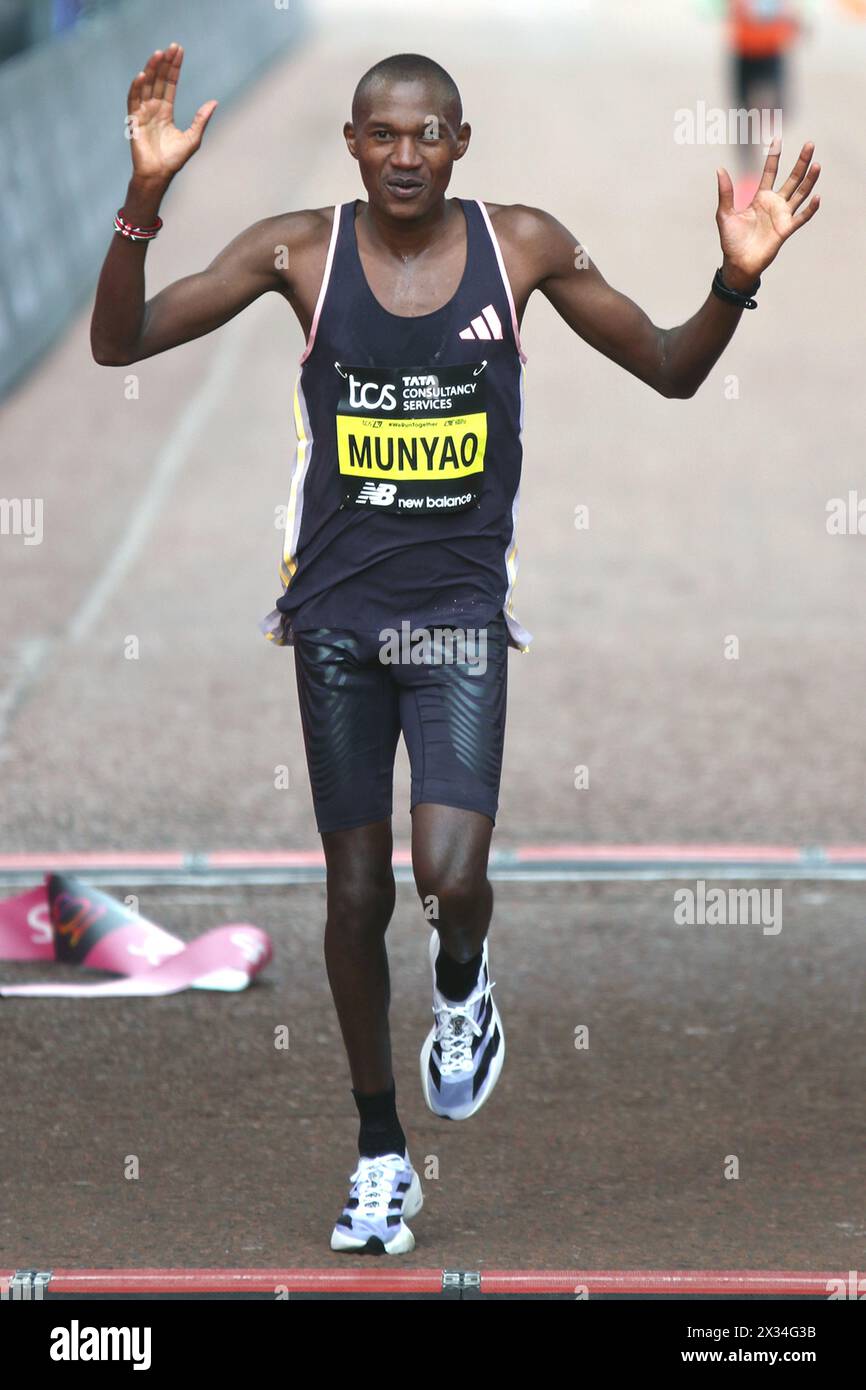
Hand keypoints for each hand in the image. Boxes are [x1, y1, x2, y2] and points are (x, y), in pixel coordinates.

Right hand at [126, 43, 217, 183]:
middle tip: (171, 47)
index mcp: (166, 111)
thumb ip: (201, 119)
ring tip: (158, 54)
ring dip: (151, 69)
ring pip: (146, 85)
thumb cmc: (174, 160)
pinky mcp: (134, 120)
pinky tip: (143, 75)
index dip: (174, 68)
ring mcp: (143, 112)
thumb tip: (214, 102)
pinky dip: (137, 88)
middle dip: (164, 63)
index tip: (179, 51)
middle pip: (158, 80)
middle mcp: (153, 108)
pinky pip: (133, 100)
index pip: (170, 84)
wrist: (158, 174)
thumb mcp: (193, 138)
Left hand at [715, 138, 820, 289]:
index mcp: (761, 198)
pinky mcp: (786, 230)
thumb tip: (719, 169)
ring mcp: (782, 216)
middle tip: (810, 144)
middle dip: (801, 162)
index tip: (778, 139)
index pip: (770, 172)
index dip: (774, 156)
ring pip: (800, 193)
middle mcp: (775, 204)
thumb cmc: (731, 241)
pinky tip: (817, 197)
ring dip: (809, 180)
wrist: (738, 263)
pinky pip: (802, 217)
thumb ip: (725, 192)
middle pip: (792, 178)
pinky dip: (810, 209)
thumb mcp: (725, 214)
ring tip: (817, 165)